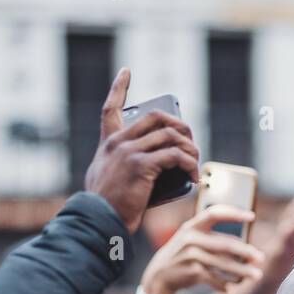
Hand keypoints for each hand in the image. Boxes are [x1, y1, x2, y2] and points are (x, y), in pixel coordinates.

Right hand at [84, 68, 200, 233]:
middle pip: (155, 117)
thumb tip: (151, 167)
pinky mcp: (141, 165)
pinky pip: (175, 156)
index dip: (119, 87)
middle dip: (179, 125)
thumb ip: (120, 166)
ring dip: (189, 148)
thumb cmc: (107, 208)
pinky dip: (189, 164)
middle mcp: (117, 143)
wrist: (98, 221)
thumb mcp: (106, 179)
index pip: (111, 108)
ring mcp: (129, 152)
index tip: (126, 72)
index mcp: (108, 144)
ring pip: (170, 135)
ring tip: (195, 163)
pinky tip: (193, 176)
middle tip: (190, 142)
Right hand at [141, 206, 264, 293]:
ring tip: (255, 276)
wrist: (158, 276)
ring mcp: (190, 255)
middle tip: (260, 258)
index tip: (252, 216)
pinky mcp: (191, 272)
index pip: (214, 214)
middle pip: (225, 244)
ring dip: (241, 272)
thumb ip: (212, 240)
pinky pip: (214, 278)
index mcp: (192, 226)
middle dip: (245, 252)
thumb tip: (245, 249)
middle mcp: (190, 238)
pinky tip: (229, 289)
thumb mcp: (191, 240)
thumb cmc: (182, 256)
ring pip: (223, 264)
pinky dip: (223, 285)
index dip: (233, 213)